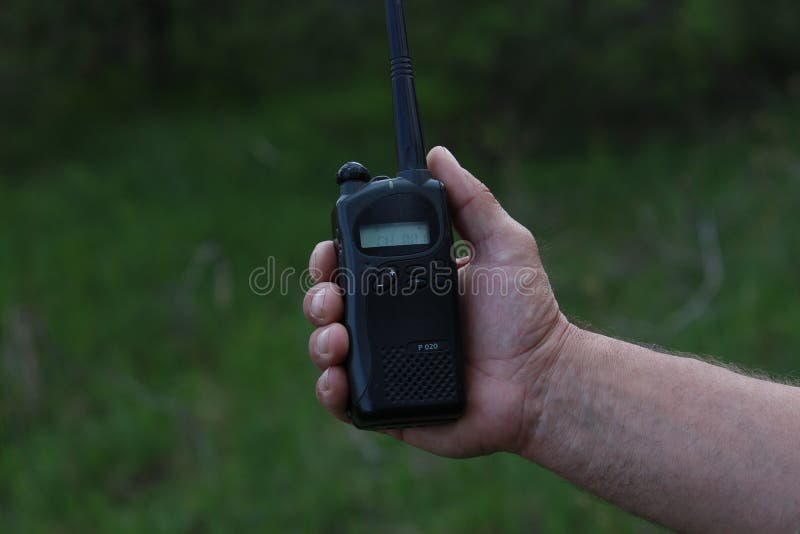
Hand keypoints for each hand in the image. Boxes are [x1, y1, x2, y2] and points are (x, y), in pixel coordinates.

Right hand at [302, 147, 570, 457]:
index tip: (329, 250)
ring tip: (335, 338)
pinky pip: (344, 400)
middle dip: (317, 297)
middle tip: (331, 298)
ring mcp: (385, 363)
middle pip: (331, 305)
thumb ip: (472, 200)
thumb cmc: (527, 315)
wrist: (541, 380)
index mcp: (409, 283)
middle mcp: (390, 321)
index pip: (354, 264)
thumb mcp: (505, 244)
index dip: (332, 256)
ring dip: (318, 339)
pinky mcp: (387, 404)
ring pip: (328, 349)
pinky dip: (329, 391)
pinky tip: (336, 378)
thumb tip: (439, 154)